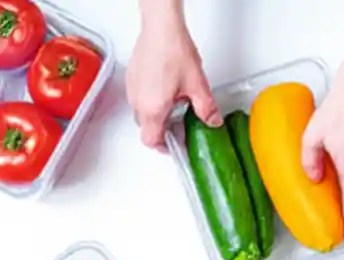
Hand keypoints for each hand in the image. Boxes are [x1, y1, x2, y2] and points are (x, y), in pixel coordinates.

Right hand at [126, 12, 219, 150]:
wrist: (161, 28)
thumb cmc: (173, 51)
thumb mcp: (198, 85)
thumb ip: (207, 109)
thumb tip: (212, 121)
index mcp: (153, 109)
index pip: (152, 141)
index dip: (164, 148)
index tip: (175, 145)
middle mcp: (138, 101)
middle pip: (146, 128)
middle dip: (162, 129)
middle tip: (179, 123)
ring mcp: (132, 89)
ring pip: (142, 112)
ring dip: (156, 113)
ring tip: (175, 101)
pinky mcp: (131, 77)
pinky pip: (138, 96)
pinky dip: (150, 98)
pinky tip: (166, 87)